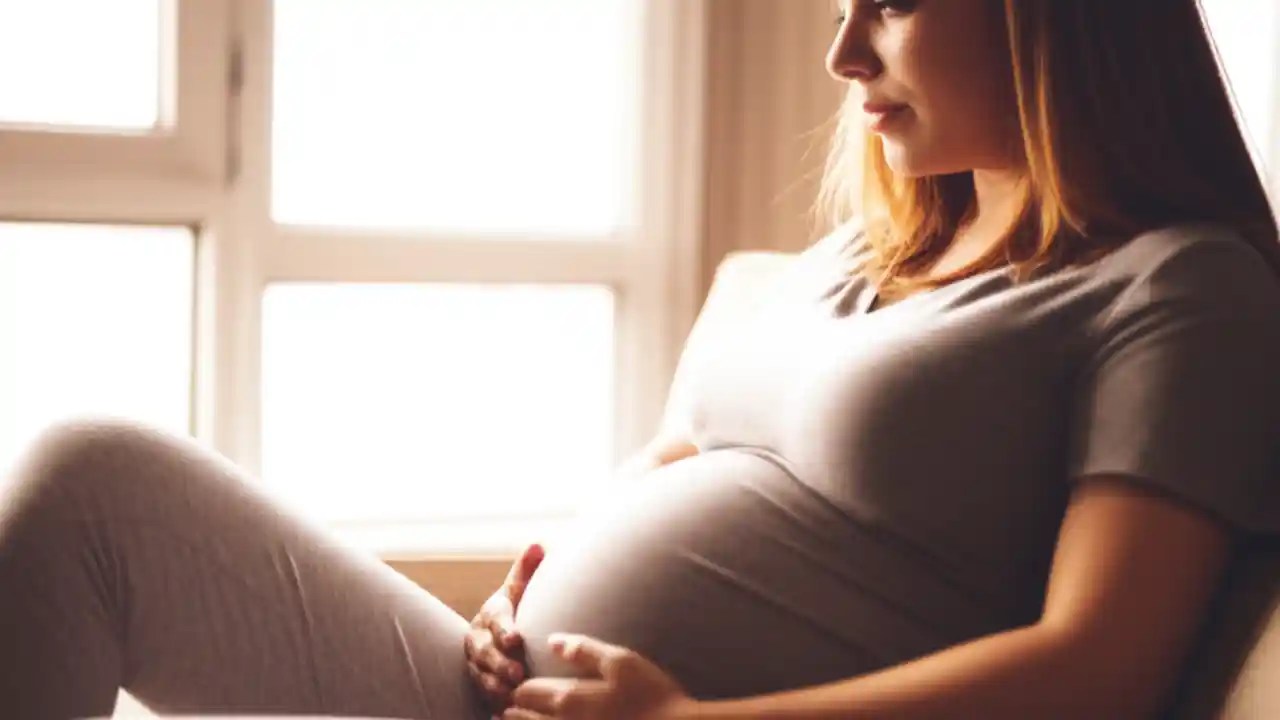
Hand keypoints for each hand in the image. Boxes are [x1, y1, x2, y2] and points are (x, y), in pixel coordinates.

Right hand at [465, 542, 545, 713]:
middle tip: (518, 673)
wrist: (495, 636)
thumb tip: (538, 544)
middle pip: (486, 652)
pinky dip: (494, 702)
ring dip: (496, 686)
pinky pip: (483, 695)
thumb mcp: (519, 591)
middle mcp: (479, 638)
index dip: (505, 629)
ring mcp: (476, 663)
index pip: (496, 619)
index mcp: (491, 613)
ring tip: (514, 694)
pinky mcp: (478, 683)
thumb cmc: (515, 609)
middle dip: (500, 663)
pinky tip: (507, 710)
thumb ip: (526, 572)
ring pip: (482, 676)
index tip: (517, 639)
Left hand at [503, 633, 699, 719]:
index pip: (524, 693)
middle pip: (520, 719)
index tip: (514, 684)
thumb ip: (583, 650)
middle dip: (512, 711)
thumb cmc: (653, 696)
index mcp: (568, 700)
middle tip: (506, 707)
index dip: (517, 687)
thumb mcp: (622, 662)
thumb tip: (552, 641)